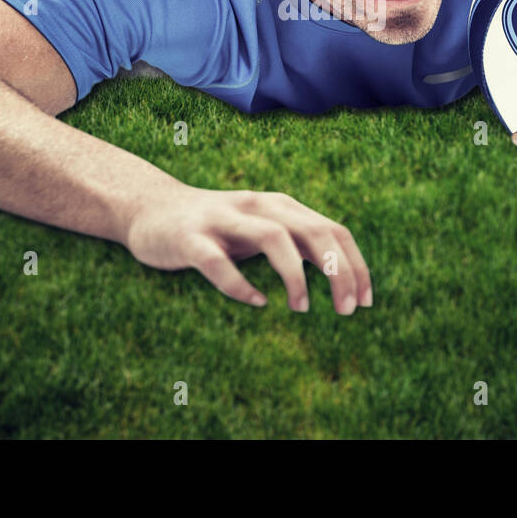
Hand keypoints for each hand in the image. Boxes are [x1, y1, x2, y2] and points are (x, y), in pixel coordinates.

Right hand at [124, 186, 371, 313]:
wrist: (150, 209)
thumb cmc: (217, 230)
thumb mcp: (262, 231)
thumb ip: (297, 245)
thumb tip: (345, 279)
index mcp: (280, 206)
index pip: (332, 230)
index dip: (356, 265)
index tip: (366, 303)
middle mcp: (258, 207)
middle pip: (312, 231)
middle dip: (338, 271)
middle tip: (347, 311)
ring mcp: (223, 219)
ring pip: (273, 238)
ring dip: (295, 276)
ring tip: (303, 309)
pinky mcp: (191, 238)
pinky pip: (217, 262)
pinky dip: (240, 285)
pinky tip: (256, 303)